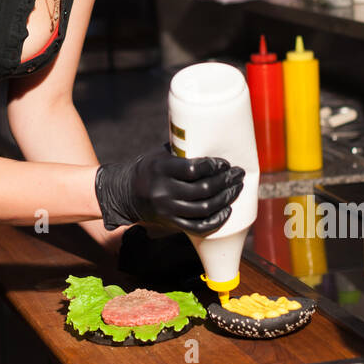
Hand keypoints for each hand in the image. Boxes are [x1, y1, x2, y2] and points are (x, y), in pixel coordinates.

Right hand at [94, 145, 244, 233]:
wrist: (126, 193)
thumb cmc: (150, 168)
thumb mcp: (160, 154)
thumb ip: (182, 150)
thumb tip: (212, 137)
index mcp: (161, 169)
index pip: (193, 169)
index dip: (214, 166)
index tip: (225, 163)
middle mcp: (163, 190)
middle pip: (203, 189)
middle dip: (225, 182)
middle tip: (237, 175)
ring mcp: (167, 209)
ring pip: (204, 208)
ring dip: (225, 199)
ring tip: (235, 189)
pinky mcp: (171, 222)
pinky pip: (198, 226)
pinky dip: (216, 220)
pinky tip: (226, 211)